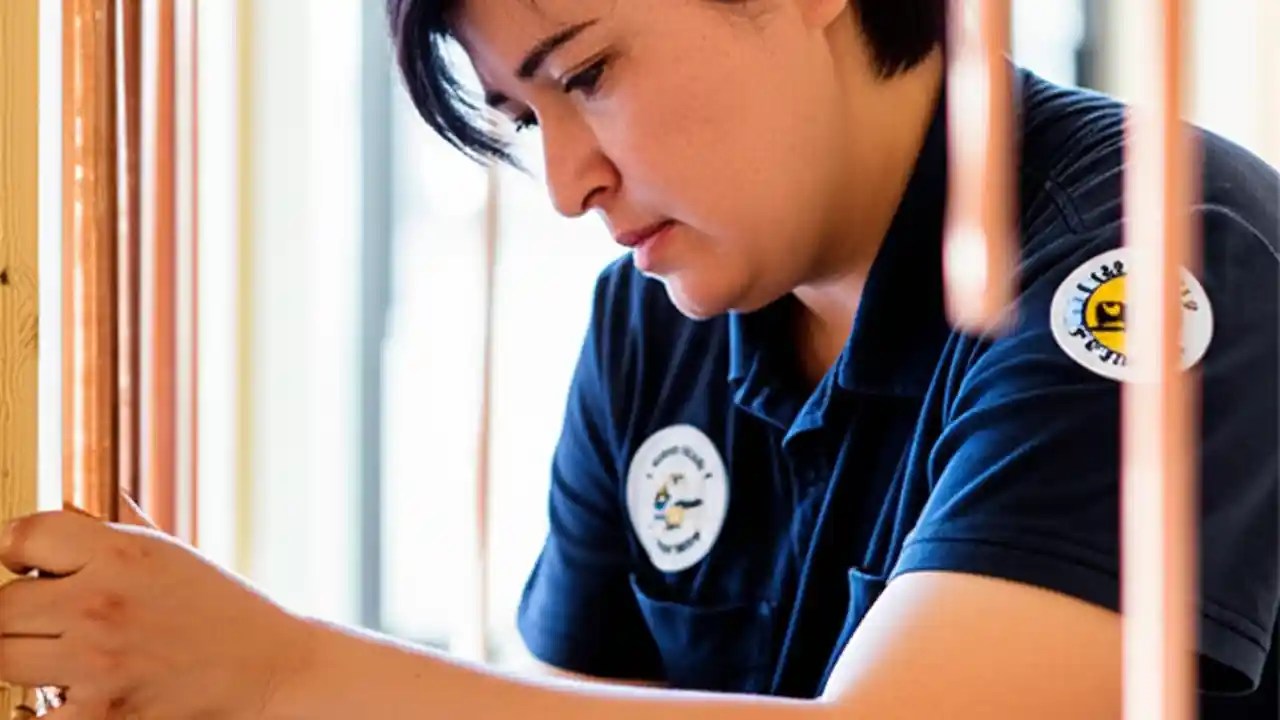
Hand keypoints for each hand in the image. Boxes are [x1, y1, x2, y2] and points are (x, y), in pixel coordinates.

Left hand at [0, 507, 315, 718]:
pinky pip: (31, 716)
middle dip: (19, 616)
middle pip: (2, 606)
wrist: (273, 671)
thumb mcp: (174, 555)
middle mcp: (103, 604)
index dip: (16, 550)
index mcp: (122, 554)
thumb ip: (121, 527)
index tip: (27, 565)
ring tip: (58, 661)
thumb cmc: (225, 614)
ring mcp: (99, 663)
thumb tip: (86, 493)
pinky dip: (43, 711)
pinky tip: (71, 698)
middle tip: (46, 623)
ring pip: (4, 661)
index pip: (22, 535)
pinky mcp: (102, 717)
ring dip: (26, 662)